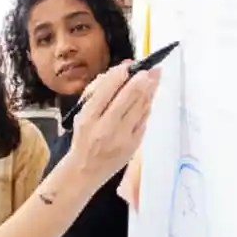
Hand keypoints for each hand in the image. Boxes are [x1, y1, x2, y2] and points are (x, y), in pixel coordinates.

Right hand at [69, 62, 160, 184]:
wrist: (86, 170)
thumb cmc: (83, 138)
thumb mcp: (81, 114)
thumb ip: (97, 91)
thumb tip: (119, 71)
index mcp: (88, 119)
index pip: (105, 92)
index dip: (119, 76)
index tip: (128, 66)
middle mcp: (105, 128)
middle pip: (128, 98)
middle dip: (141, 80)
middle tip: (150, 69)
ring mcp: (122, 137)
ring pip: (140, 108)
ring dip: (150, 90)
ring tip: (155, 77)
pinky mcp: (134, 144)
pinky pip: (144, 120)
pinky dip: (148, 106)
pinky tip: (150, 96)